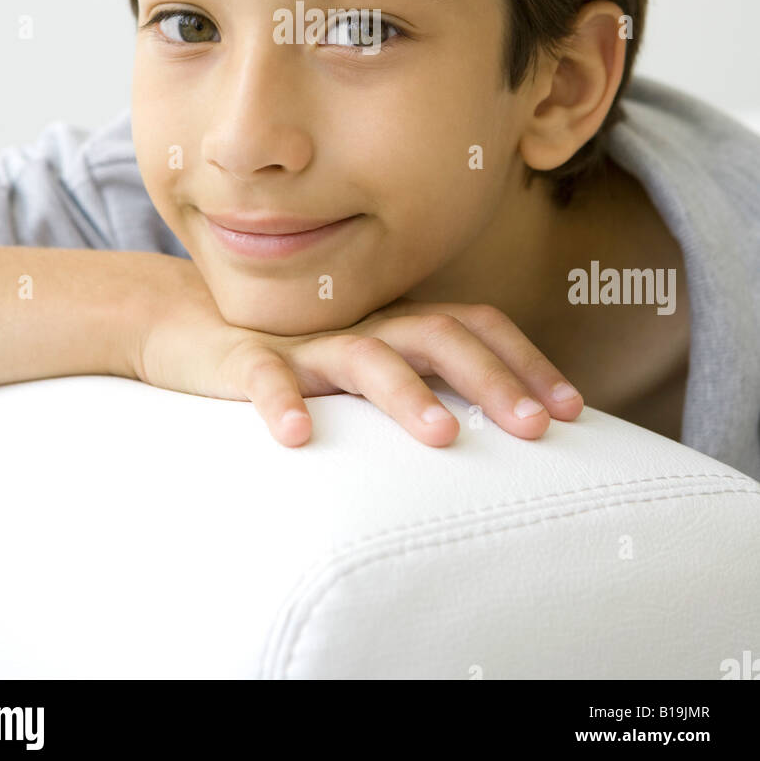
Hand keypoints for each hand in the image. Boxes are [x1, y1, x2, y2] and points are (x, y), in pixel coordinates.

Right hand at [131, 262, 583, 448]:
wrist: (189, 323)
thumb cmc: (294, 355)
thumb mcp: (365, 366)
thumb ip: (420, 383)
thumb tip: (498, 430)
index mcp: (395, 323)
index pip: (474, 325)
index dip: (524, 361)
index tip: (572, 410)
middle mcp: (361, 324)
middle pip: (436, 335)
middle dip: (491, 379)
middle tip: (534, 428)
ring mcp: (306, 341)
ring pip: (363, 356)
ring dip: (405, 393)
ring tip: (441, 436)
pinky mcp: (246, 358)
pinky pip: (265, 377)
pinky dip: (280, 402)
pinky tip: (297, 437)